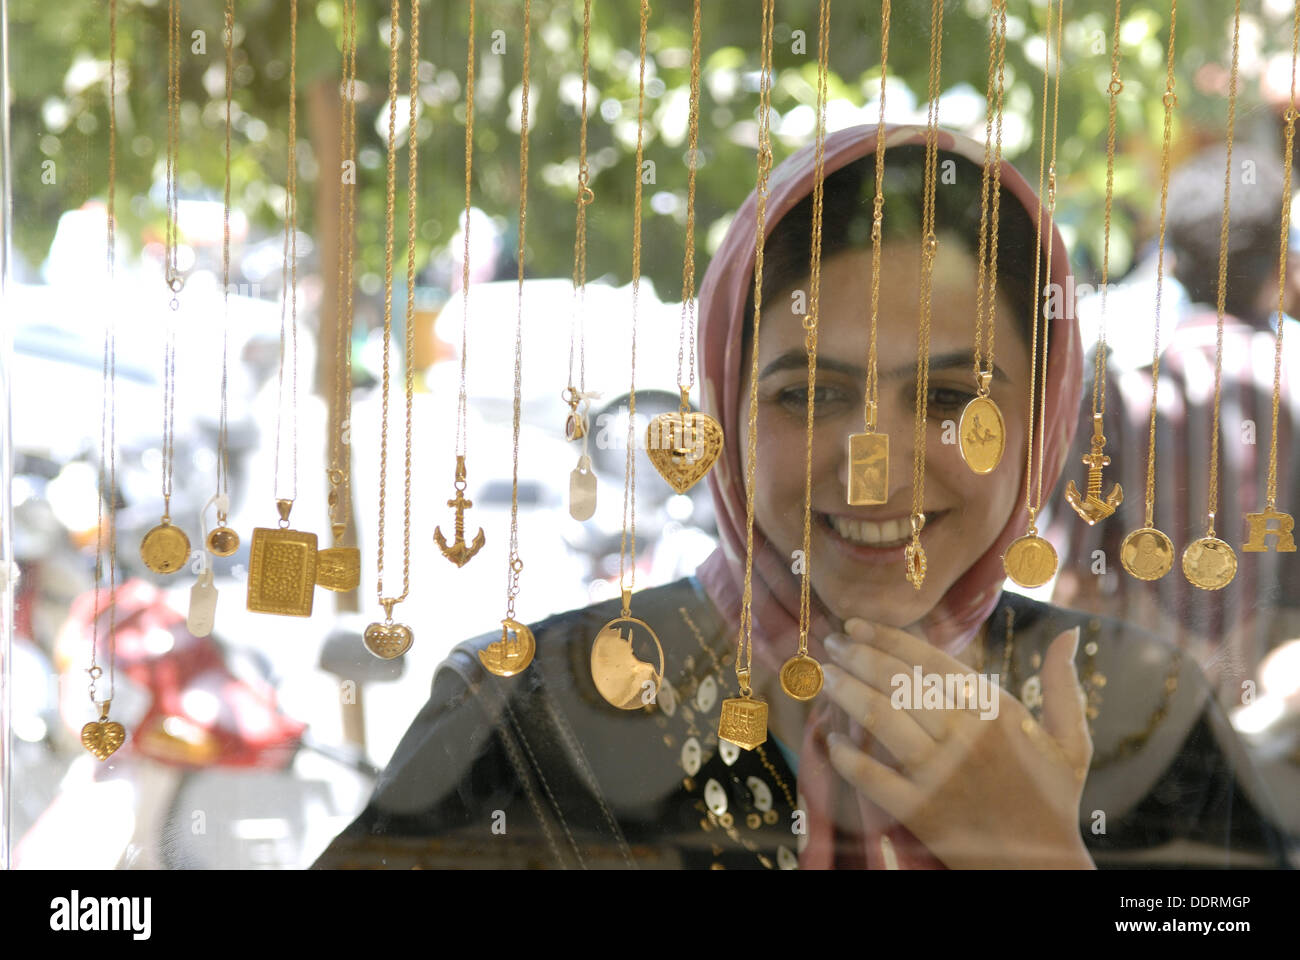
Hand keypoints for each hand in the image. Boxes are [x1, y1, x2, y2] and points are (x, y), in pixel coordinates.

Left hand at [821, 617, 1094, 869]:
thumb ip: (1062, 684)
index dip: (889, 638)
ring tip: (825, 675)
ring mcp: (941, 775)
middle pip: (899, 683)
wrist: (1043, 868)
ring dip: (846, 692)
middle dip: (858, 656)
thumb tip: (1069, 633)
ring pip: (881, 720)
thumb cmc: (1053, 800)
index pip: (932, 660)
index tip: (858, 623)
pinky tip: (832, 740)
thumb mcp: (1071, 741)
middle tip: (832, 642)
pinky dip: (847, 757)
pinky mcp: (920, 812)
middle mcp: (966, 738)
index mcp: (997, 712)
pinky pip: (872, 777)